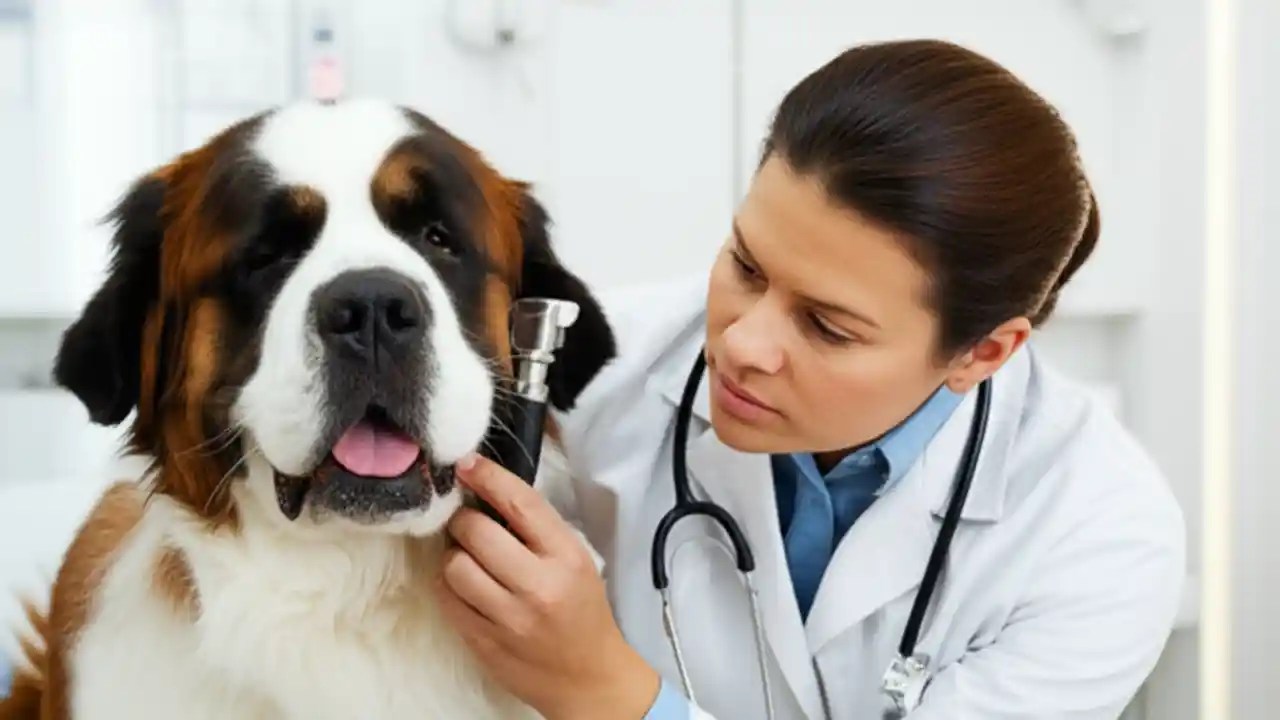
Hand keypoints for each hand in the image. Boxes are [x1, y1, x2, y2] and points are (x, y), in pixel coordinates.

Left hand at [436, 453, 660, 719]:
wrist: (588, 677)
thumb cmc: (582, 612)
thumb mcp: (577, 561)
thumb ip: (538, 531)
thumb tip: (490, 494)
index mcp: (566, 557)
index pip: (520, 503)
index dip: (488, 477)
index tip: (468, 464)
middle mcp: (537, 586)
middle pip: (475, 531)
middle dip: (464, 520)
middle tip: (468, 523)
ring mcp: (508, 618)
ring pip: (453, 566)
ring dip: (454, 556)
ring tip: (468, 559)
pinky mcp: (484, 642)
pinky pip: (447, 600)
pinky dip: (448, 586)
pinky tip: (465, 586)